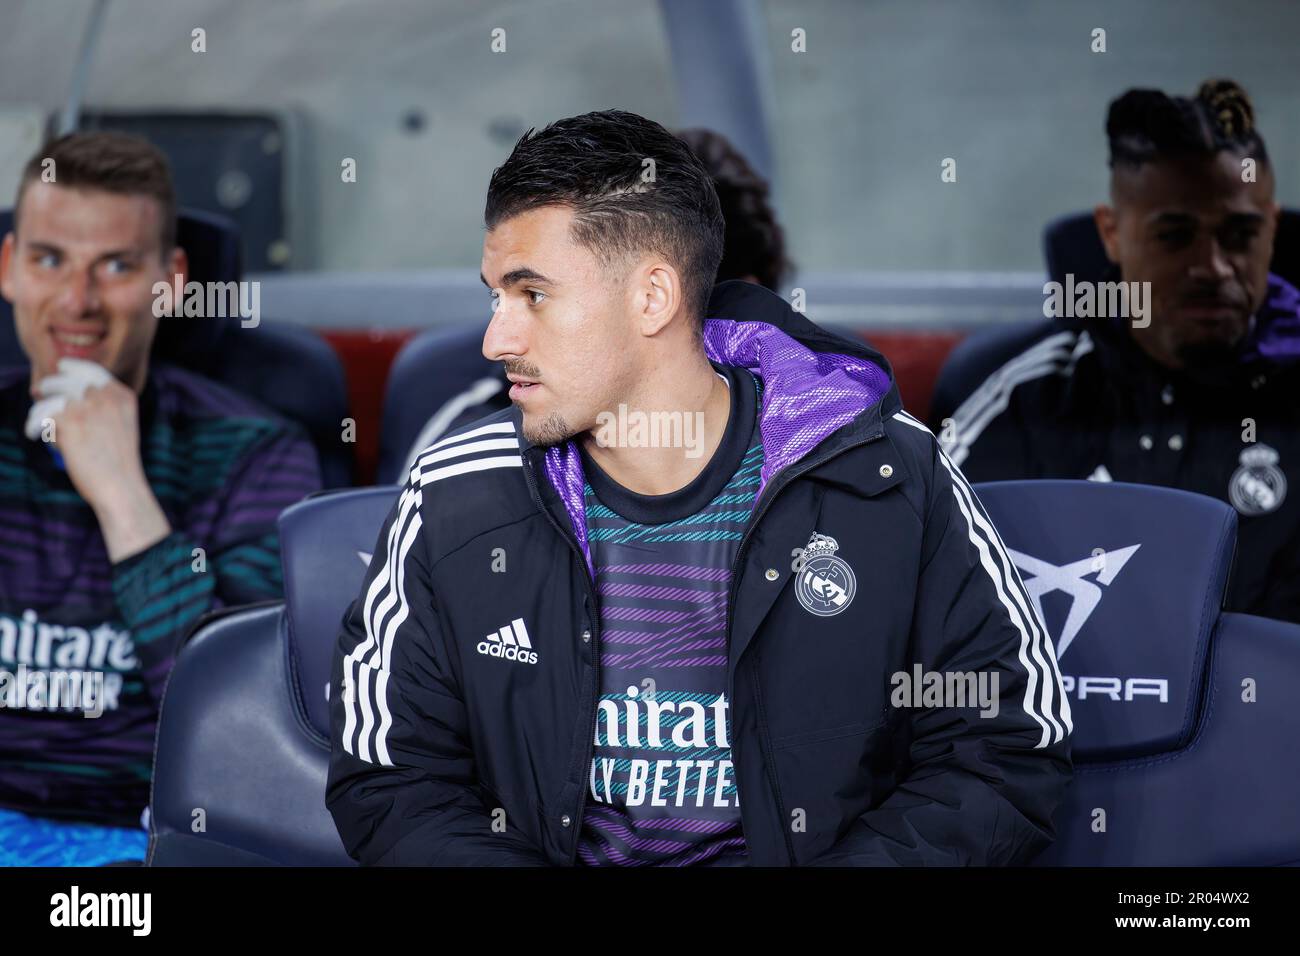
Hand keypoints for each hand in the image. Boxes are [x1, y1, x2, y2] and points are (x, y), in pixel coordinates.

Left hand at [41, 370, 171, 560]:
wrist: (120, 486)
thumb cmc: (117, 463)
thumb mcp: (119, 426)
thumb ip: (99, 407)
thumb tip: (49, 392)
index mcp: (121, 396)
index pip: (92, 370)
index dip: (72, 367)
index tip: (61, 368)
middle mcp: (104, 396)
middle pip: (65, 380)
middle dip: (49, 388)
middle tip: (39, 396)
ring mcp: (86, 406)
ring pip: (49, 397)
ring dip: (40, 410)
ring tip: (38, 424)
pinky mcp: (68, 421)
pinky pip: (40, 416)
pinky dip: (33, 427)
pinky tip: (35, 435)